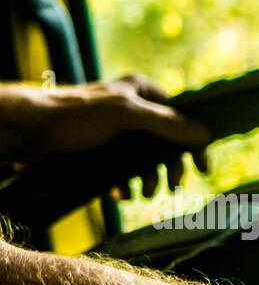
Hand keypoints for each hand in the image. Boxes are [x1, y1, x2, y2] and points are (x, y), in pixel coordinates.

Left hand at [0, 75, 208, 198]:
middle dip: (167, 168)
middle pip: (165, 142)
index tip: (202, 168)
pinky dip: (126, 182)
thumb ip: (167, 124)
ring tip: (141, 194)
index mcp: (140, 91)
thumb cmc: (75, 116)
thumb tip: (204, 134)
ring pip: (144, 158)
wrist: (28, 131)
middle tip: (170, 187)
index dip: (194, 143)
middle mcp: (131, 107)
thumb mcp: (126, 115)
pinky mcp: (101, 148)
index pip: (181, 117)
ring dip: (147, 179)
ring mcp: (116, 129)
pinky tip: (121, 193)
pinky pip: (124, 168)